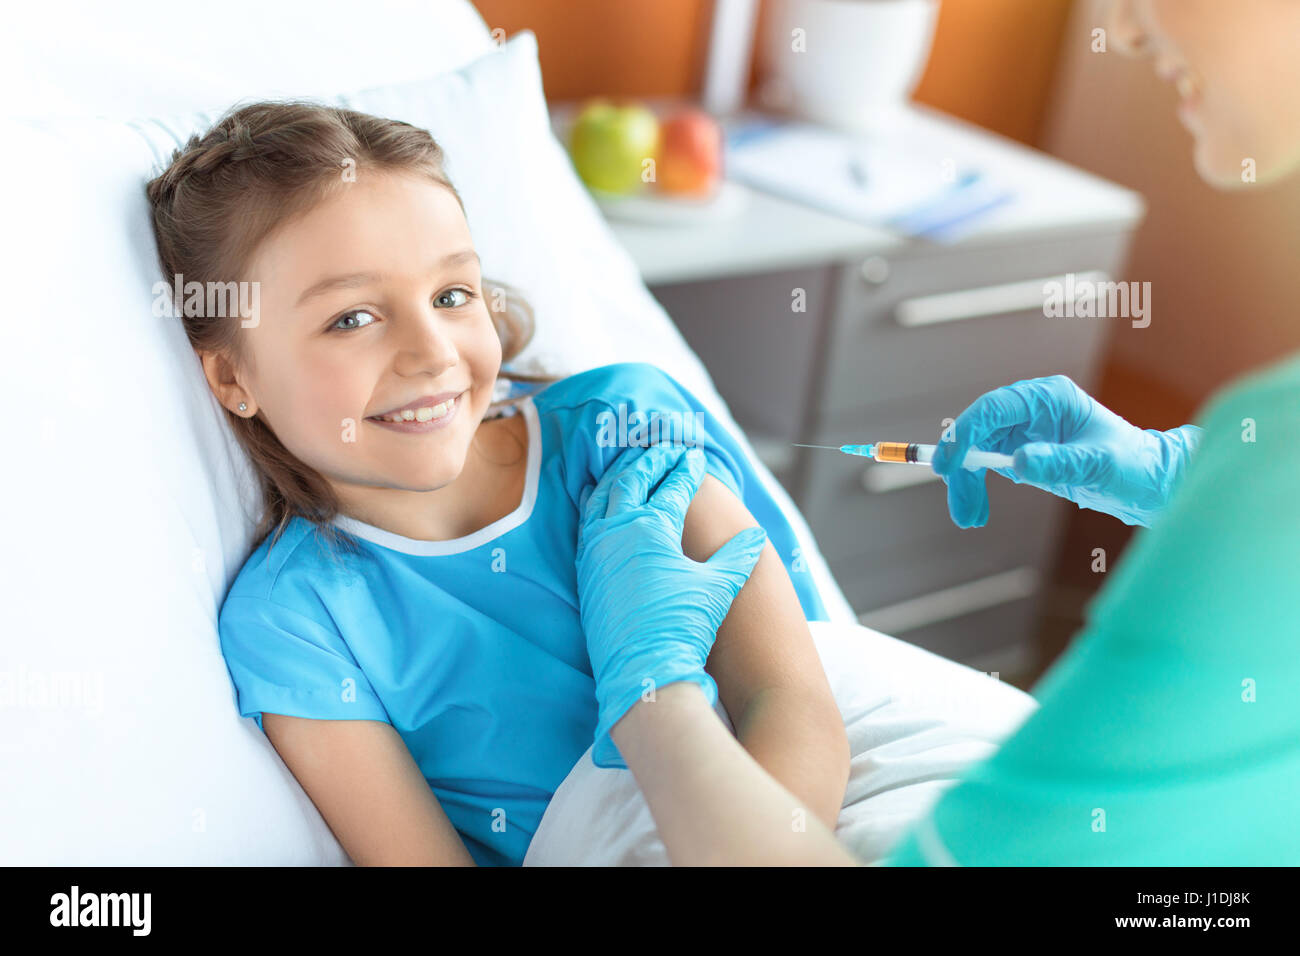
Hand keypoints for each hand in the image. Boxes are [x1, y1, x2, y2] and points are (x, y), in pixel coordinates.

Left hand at [576, 443, 767, 768]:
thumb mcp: (718, 588)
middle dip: (649, 461)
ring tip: (630, 465)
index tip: (695, 458)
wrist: (644, 672)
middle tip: (664, 451)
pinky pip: (587, 523)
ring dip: (618, 477)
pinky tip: (602, 502)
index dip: (686, 469)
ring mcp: (595, 550)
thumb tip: (755, 535)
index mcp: (652, 525)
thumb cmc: (684, 626)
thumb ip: (736, 557)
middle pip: (631, 480)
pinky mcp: (585, 571)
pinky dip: (597, 504)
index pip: (672, 485)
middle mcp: (618, 529)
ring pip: (603, 497)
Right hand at [931, 375, 1202, 527]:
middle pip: (977, 431)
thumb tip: (1017, 463)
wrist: (1148, 484)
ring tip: (969, 519)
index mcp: (1049, 397)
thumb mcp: (1099, 465)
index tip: (948, 464)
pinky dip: (975, 489)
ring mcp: (1023, 430)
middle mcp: (1031, 409)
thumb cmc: (1132, 466)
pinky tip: (977, 512)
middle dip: (962, 468)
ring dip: (965, 484)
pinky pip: (984, 467)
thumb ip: (1059, 462)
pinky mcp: (1020, 452)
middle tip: (959, 506)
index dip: (965, 433)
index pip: (994, 408)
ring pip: (975, 452)